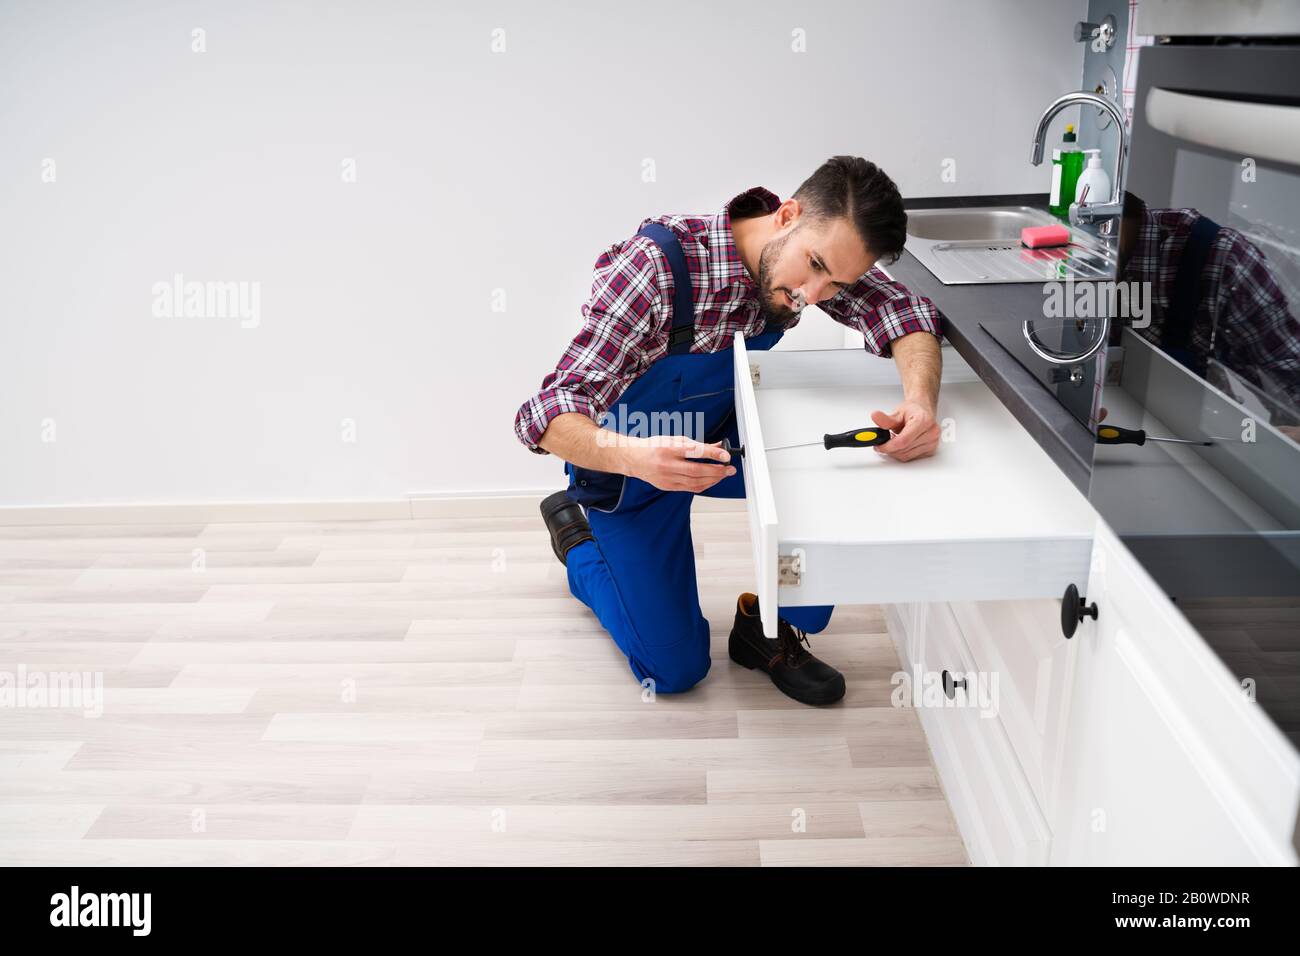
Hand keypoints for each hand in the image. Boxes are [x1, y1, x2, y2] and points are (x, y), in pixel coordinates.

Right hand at [620, 435, 735, 492]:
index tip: (725, 455)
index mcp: (669, 448)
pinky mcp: (668, 487)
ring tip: (723, 474)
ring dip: (713, 479)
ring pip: (695, 482)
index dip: (712, 454)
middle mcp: (667, 464)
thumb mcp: (675, 439)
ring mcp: (667, 478)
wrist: (634, 459)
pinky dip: (704, 485)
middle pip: (697, 471)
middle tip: (729, 469)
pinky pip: (690, 488)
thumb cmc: (654, 446)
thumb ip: (697, 444)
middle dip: (717, 471)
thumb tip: (718, 446)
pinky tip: (711, 480)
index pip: (694, 451)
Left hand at [871, 399, 939, 461]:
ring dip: (895, 452)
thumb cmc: (912, 411)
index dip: (888, 446)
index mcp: (923, 421)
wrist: (922, 411)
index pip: (903, 441)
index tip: (879, 446)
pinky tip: (901, 445)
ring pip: (906, 456)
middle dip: (889, 449)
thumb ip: (886, 419)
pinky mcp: (931, 450)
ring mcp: (933, 442)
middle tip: (882, 443)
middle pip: (904, 450)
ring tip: (892, 441)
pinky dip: (902, 453)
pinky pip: (911, 458)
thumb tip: (875, 416)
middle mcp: (931, 432)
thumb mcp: (897, 412)